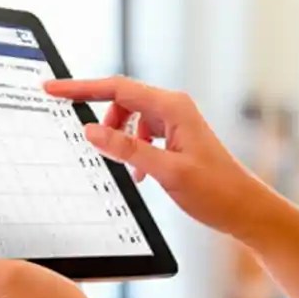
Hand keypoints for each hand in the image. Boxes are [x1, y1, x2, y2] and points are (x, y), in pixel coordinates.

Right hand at [44, 76, 270, 237]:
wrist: (244, 209)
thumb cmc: (217, 190)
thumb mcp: (166, 171)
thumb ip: (126, 149)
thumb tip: (91, 131)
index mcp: (173, 107)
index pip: (117, 88)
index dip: (81, 88)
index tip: (54, 88)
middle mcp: (174, 109)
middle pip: (121, 101)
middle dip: (102, 121)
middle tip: (84, 140)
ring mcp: (174, 123)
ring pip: (130, 120)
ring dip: (120, 141)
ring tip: (130, 169)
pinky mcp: (174, 139)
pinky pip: (141, 137)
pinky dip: (133, 152)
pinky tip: (140, 174)